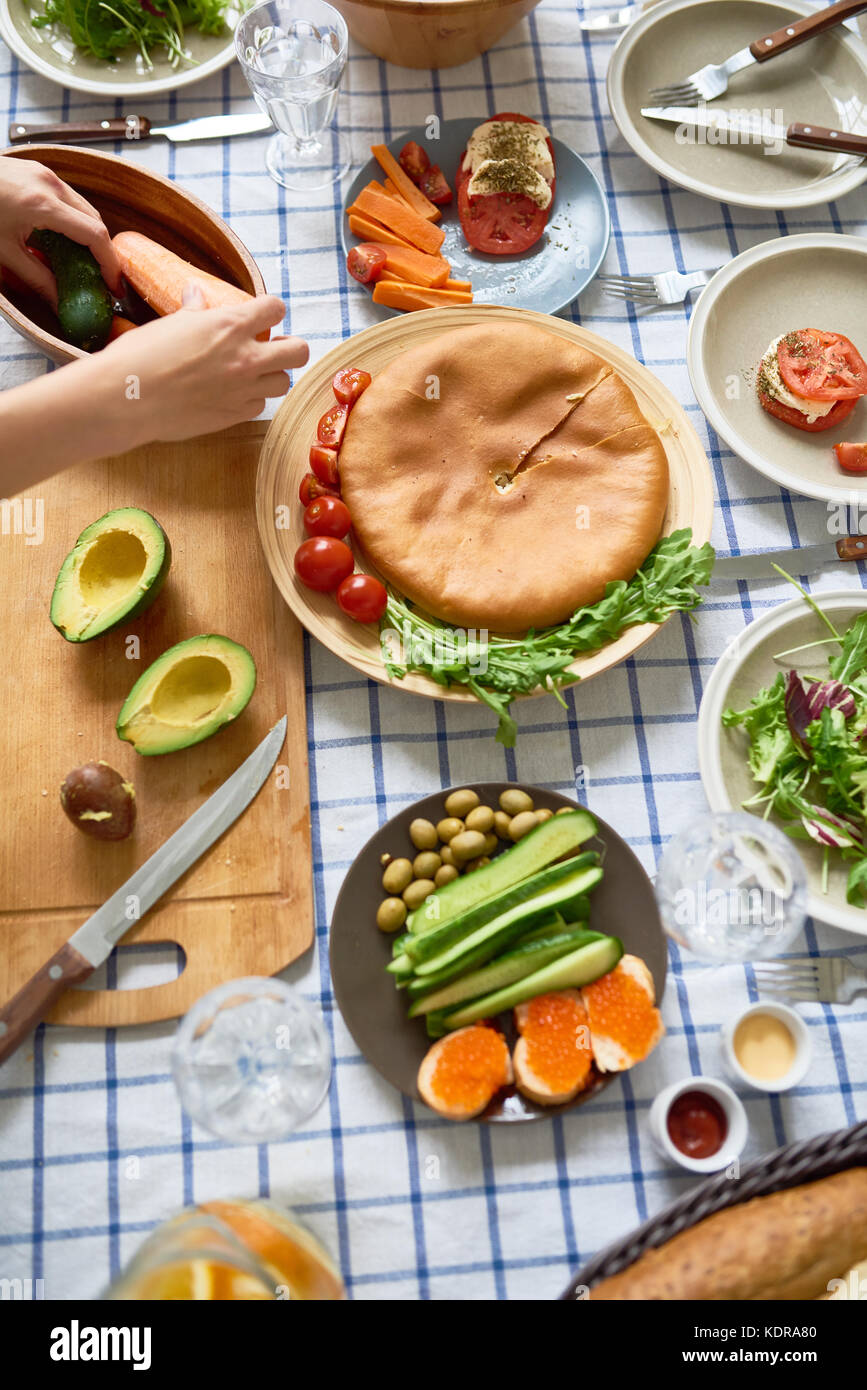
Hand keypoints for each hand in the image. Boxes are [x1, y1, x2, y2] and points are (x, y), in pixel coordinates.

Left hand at [0, 156, 121, 302]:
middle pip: (95, 220)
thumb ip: (37, 279)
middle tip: (101, 279)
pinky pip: (68, 198)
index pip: (95, 235)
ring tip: (84, 263)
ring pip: (84, 208)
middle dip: (102, 252)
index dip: (110, 263)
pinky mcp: (38, 171)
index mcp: (43, 205)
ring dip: (89, 235)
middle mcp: (50, 184)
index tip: (113, 286)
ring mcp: (44, 173)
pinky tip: (64, 240)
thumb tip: (61, 304)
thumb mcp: (4, 252)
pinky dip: (74, 220)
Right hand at [92, 293, 308, 443]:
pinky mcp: (234, 416)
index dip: (271, 311)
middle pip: (299, 351)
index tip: (262, 316)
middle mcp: (246, 357)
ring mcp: (243, 390)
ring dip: (272, 376)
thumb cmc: (143, 355)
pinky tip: (232, 394)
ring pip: (284, 383)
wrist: (127, 398)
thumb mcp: (171, 324)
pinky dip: (251, 399)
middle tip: (272, 348)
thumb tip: (196, 295)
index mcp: (231, 325)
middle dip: (290, 347)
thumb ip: (194, 312)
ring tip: (252, 373)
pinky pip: (259, 406)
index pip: (276, 308)